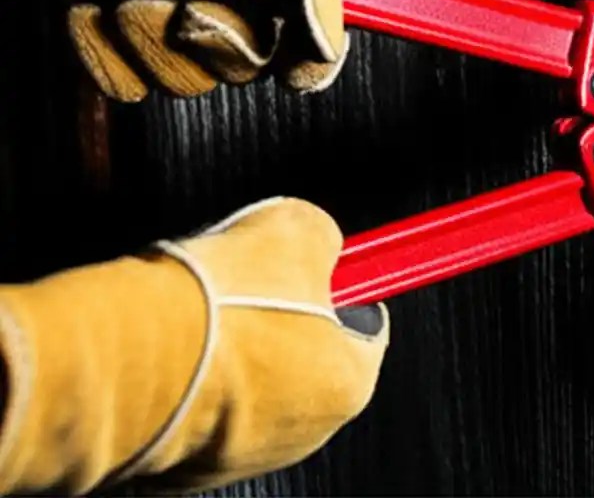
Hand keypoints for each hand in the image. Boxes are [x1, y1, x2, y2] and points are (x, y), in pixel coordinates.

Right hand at [0, 198, 388, 494]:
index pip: (364, 326)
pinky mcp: (186, 467)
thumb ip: (320, 236)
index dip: (335, 288)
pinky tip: (169, 349)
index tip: (315, 270)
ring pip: (250, 387)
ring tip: (198, 314)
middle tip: (245, 286)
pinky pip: (199, 412)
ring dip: (232, 352)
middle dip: (279, 319)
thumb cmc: (217, 304)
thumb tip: (317, 237)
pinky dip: (188, 383)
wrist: (125, 357)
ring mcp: (246, 454)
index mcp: (349, 379)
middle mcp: (307, 430)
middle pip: (305, 358)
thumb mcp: (294, 229)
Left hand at [9, 0, 347, 100]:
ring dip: (152, 37)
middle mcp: (230, 3)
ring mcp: (169, 14)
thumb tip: (325, 60)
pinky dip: (105, 45)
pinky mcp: (109, 24)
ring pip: (177, 80)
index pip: (304, 51)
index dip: (291, 56)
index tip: (278, 46)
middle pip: (238, 73)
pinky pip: (120, 77)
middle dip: (213, 37)